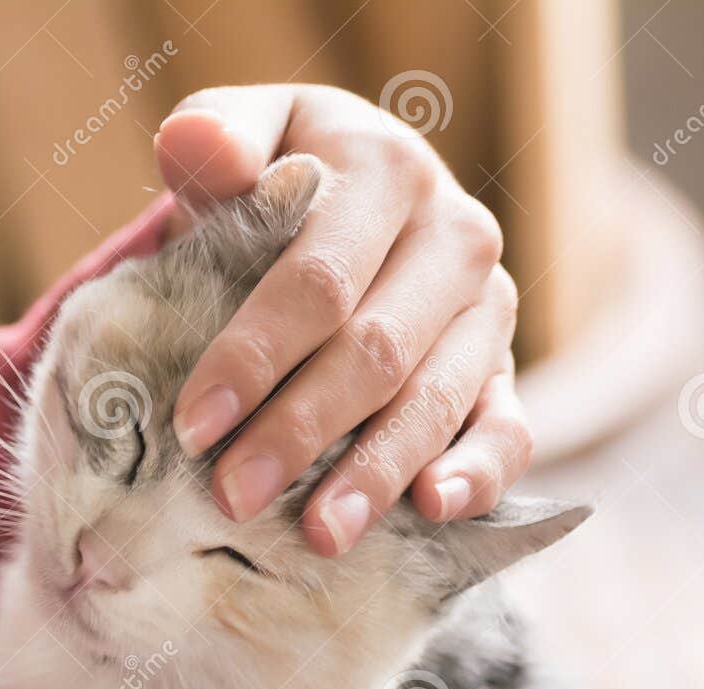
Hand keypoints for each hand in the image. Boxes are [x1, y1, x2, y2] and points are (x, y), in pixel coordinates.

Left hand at [157, 85, 528, 555]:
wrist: (342, 193)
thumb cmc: (271, 177)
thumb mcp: (240, 138)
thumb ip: (214, 141)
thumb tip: (194, 146)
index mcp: (388, 173)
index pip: (318, 280)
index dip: (254, 356)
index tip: (193, 424)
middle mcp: (454, 236)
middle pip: (376, 350)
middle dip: (300, 431)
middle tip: (232, 496)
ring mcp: (489, 308)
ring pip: (436, 399)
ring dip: (375, 473)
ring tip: (318, 535)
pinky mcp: (504, 368)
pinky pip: (509, 427)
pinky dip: (479, 474)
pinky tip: (432, 512)